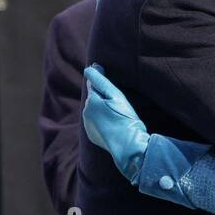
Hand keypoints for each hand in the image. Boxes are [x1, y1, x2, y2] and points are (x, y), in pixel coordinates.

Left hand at [82, 64, 149, 182]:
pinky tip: (113, 123)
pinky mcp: (92, 136)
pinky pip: (95, 123)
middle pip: (93, 98)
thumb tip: (90, 68)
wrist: (128, 145)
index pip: (93, 84)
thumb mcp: (116, 96)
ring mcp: (88, 126)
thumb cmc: (125, 118)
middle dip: (101, 96)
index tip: (101, 69)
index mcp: (91, 102)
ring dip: (101, 108)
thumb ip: (101, 81)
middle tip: (116, 98)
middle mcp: (86, 113)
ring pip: (94, 111)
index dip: (98, 77)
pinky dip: (102, 121)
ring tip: (116, 112)